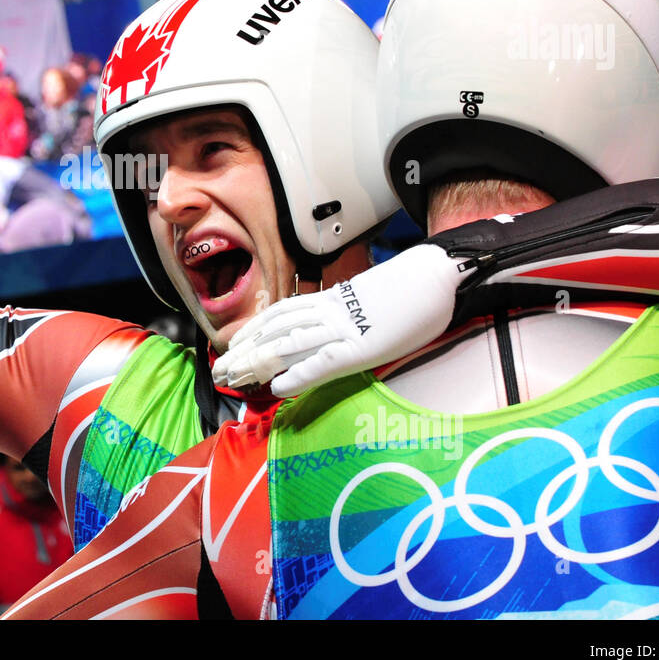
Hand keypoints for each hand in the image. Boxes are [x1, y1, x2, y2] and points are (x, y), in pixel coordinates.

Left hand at [212, 243, 465, 397]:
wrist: (439, 272)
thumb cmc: (413, 289)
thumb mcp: (371, 301)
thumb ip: (347, 315)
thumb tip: (332, 332)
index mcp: (332, 300)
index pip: (282, 316)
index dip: (254, 332)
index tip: (232, 346)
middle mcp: (331, 311)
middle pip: (276, 332)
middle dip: (245, 352)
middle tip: (219, 370)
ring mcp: (345, 326)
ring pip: (289, 345)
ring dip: (258, 364)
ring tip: (234, 379)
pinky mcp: (363, 343)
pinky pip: (324, 360)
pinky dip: (299, 374)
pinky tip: (278, 387)